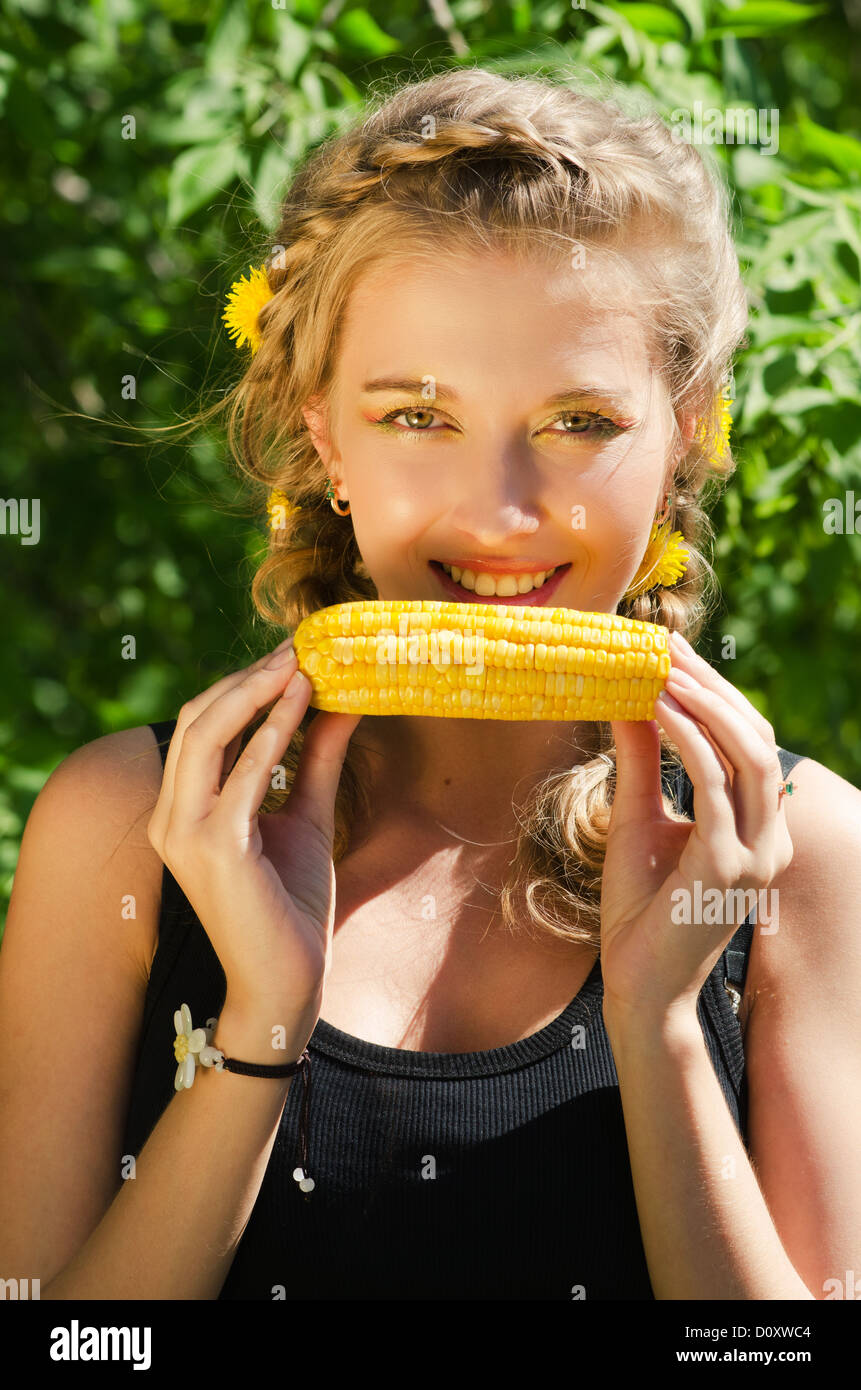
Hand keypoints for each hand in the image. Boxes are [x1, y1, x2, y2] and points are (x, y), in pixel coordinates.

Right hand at [147, 641, 361, 1035]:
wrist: (289, 983)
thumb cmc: (292, 906)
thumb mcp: (305, 816)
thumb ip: (315, 759)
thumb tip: (343, 701)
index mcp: (181, 809)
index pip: (200, 725)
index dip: (243, 683)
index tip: (291, 651)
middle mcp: (170, 817)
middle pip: (196, 718)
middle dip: (247, 676)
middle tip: (298, 645)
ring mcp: (184, 832)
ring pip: (206, 733)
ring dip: (256, 691)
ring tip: (301, 661)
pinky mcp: (214, 848)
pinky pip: (241, 774)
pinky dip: (272, 731)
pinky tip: (304, 702)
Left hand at [600, 630, 793, 1019]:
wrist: (638, 987)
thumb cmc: (639, 911)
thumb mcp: (637, 819)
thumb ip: (641, 762)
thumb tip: (628, 700)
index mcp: (757, 827)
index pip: (747, 740)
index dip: (713, 691)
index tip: (670, 651)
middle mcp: (769, 837)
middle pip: (753, 735)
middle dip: (709, 684)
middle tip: (664, 645)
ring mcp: (755, 853)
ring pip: (745, 752)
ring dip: (702, 701)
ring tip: (658, 667)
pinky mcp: (727, 866)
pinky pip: (713, 784)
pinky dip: (685, 737)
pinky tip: (654, 708)